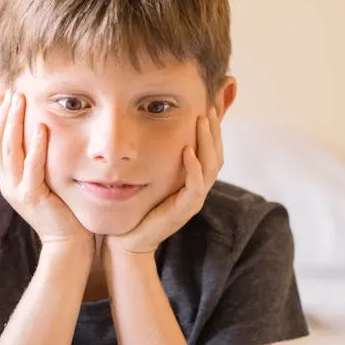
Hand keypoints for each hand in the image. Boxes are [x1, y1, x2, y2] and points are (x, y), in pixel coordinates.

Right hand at [0, 91, 92, 249]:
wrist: (67, 244)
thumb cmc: (63, 210)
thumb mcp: (47, 179)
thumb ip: (40, 158)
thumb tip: (44, 130)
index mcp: (9, 177)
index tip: (1, 88)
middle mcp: (7, 182)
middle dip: (2, 112)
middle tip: (11, 86)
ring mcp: (17, 190)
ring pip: (8, 150)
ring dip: (14, 122)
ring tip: (21, 98)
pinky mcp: (31, 198)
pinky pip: (30, 168)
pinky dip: (35, 146)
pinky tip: (41, 127)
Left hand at [106, 107, 223, 254]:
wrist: (128, 240)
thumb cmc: (138, 206)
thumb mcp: (151, 176)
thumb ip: (158, 157)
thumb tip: (155, 129)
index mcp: (194, 180)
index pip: (212, 150)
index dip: (214, 128)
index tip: (210, 103)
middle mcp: (198, 189)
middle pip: (217, 155)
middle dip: (215, 129)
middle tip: (209, 106)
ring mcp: (193, 200)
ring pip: (211, 167)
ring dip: (207, 142)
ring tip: (202, 120)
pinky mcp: (184, 210)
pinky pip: (195, 187)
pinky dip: (194, 168)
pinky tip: (188, 151)